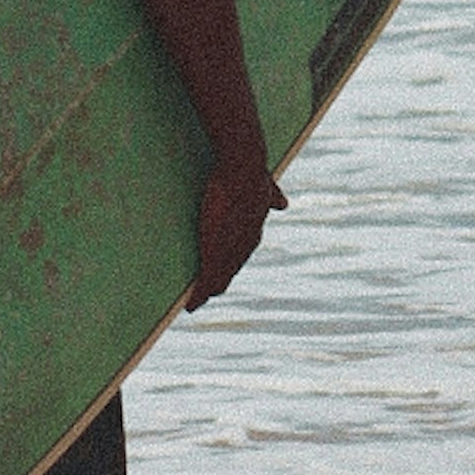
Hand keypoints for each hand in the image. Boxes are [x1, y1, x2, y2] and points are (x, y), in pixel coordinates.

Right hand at [188, 137, 276, 303]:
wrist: (244, 169)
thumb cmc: (251, 173)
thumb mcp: (266, 188)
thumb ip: (273, 198)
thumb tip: (283, 204)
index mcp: (254, 231)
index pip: (240, 256)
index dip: (230, 265)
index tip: (222, 273)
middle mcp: (246, 246)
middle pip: (231, 272)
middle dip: (219, 282)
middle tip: (206, 292)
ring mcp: (231, 251)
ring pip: (219, 280)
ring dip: (206, 292)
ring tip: (195, 303)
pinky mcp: (215, 252)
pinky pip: (206, 281)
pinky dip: (198, 295)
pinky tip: (190, 305)